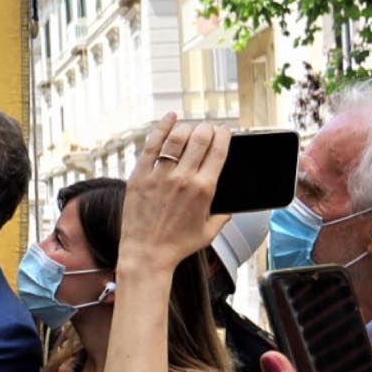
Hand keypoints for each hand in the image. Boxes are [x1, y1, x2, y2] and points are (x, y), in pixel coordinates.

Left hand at [121, 114, 231, 273]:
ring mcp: (159, 176)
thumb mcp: (210, 231)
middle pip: (200, 139)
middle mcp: (182, 179)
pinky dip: (162, 128)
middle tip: (209, 128)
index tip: (225, 131)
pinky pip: (151, 145)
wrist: (147, 254)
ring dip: (187, 127)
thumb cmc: (178, 244)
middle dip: (208, 129)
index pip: (219, 151)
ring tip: (191, 127)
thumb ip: (224, 214)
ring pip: (176, 138)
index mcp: (204, 189)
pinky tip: (170, 118)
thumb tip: (232, 204)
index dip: (224, 136)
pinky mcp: (139, 176)